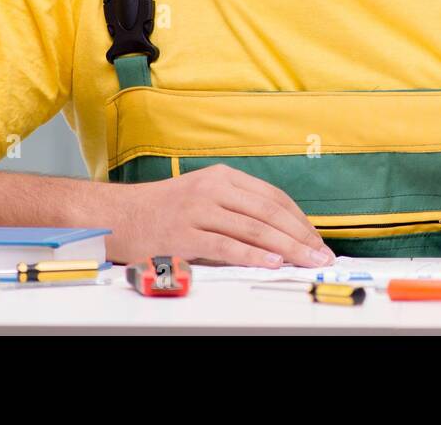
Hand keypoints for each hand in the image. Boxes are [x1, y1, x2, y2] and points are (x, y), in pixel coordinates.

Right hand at [106, 163, 335, 268]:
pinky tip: (272, 263)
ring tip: (306, 261)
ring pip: (254, 229)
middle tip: (321, 254)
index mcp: (224, 177)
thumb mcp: (205, 195)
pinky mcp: (185, 234)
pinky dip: (253, 255)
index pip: (273, 197)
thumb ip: (237, 208)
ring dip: (286, 248)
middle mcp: (214, 189)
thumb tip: (279, 234)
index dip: (299, 219)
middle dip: (300, 235)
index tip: (316, 238)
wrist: (119, 216)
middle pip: (269, 212)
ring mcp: (199, 210)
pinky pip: (227, 246)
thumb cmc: (165, 210)